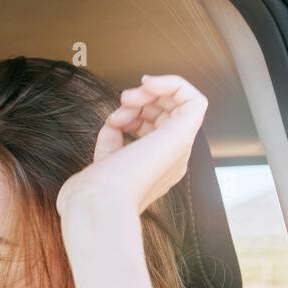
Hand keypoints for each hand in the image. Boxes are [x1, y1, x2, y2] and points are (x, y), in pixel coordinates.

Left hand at [55, 75, 206, 287]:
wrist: (96, 204)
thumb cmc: (92, 193)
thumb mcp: (101, 161)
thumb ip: (112, 141)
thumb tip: (116, 123)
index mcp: (153, 171)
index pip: (155, 132)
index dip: (136, 114)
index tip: (116, 115)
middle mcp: (169, 162)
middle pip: (167, 116)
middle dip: (143, 100)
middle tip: (122, 102)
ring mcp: (178, 151)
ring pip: (180, 106)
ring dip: (152, 92)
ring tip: (127, 99)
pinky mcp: (182, 137)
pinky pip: (195, 99)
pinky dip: (173, 84)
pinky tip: (149, 84)